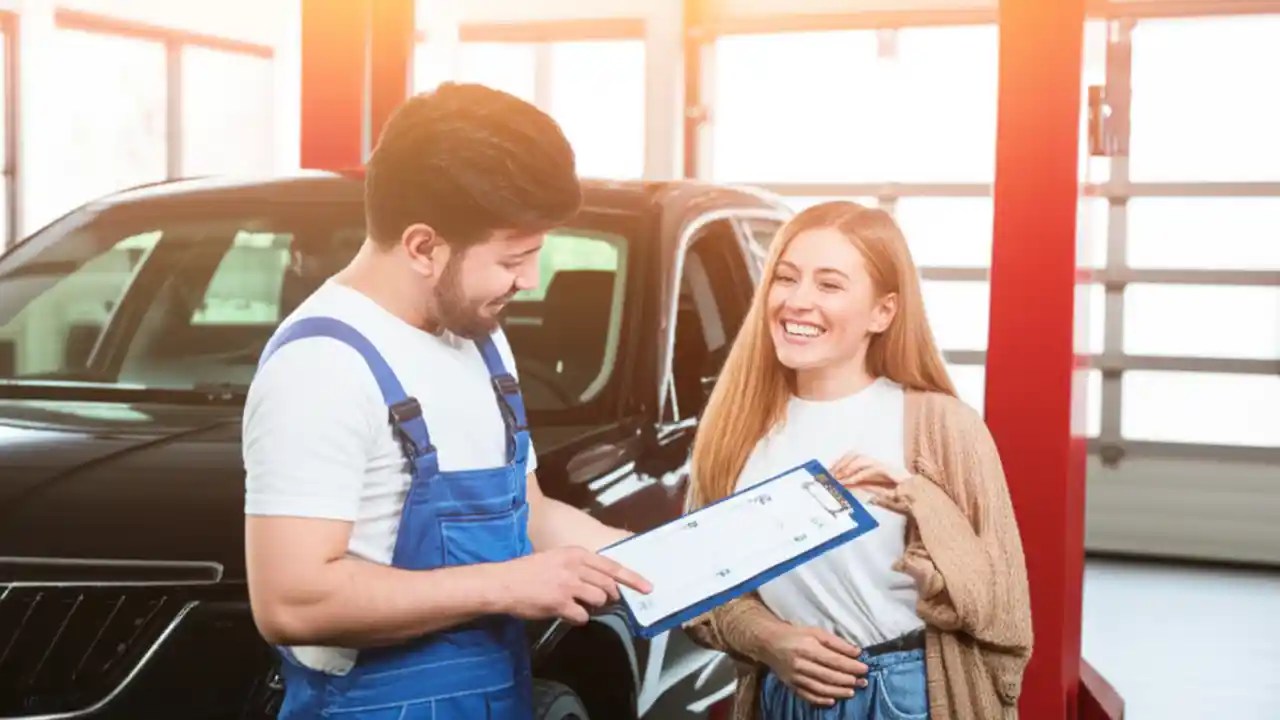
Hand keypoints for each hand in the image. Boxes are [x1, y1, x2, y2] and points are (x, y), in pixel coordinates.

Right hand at [500, 546, 651, 624]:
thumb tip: (601, 582)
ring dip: (592, 606)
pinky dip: (577, 617)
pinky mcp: (560, 603)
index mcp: (576, 553)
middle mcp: (575, 567)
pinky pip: (582, 615)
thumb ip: (579, 567)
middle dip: (611, 596)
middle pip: (609, 584)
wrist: (504, 583)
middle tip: (604, 601)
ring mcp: (568, 585)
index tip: (648, 587)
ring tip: (576, 604)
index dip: (633, 578)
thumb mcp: (557, 559)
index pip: (612, 565)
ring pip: (599, 600)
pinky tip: (565, 613)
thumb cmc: (528, 571)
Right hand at [760, 625, 869, 706]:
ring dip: (838, 692)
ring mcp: (795, 677)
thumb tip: (856, 652)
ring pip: (820, 688)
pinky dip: (820, 700)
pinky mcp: (791, 685)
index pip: (834, 660)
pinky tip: (832, 700)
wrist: (769, 643)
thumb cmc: (796, 635)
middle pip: (829, 676)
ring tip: (852, 692)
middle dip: (848, 680)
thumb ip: (836, 642)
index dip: (851, 666)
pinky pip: (807, 696)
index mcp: (808, 647)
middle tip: (862, 682)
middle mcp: (801, 664)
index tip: (864, 669)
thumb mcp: (816, 632)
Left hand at [829, 453, 909, 504]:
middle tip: (830, 474)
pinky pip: (873, 469)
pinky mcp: (893, 471)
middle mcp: (880, 465)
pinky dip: (860, 475)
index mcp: (876, 470)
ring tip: (838, 477)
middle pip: (856, 456)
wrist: (923, 502)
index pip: (855, 460)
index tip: (829, 472)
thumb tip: (854, 489)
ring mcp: (887, 467)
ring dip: (848, 467)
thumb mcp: (880, 497)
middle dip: (842, 463)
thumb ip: (868, 491)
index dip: (841, 463)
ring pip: (863, 460)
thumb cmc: (905, 501)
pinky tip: (851, 481)